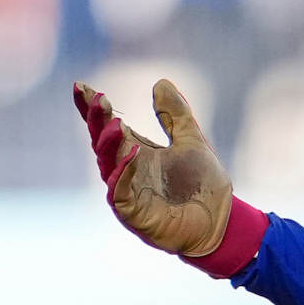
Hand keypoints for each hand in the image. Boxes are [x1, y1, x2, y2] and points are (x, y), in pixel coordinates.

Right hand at [76, 76, 234, 260]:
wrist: (221, 222)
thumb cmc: (203, 186)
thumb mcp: (192, 141)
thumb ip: (175, 115)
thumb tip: (160, 82)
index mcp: (134, 153)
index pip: (106, 128)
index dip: (92, 109)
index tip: (81, 86)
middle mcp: (125, 171)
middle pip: (102, 143)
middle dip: (97, 121)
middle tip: (98, 98)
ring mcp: (127, 193)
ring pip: (107, 166)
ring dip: (109, 144)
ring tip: (115, 123)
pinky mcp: (133, 214)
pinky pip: (120, 192)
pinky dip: (124, 172)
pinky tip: (133, 153)